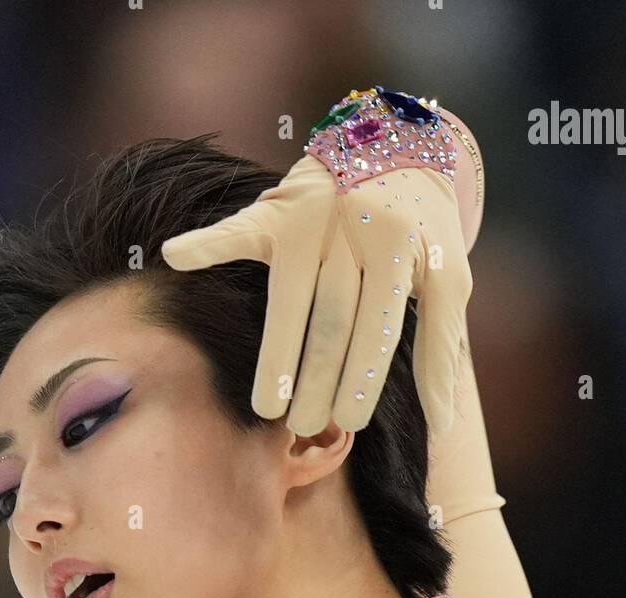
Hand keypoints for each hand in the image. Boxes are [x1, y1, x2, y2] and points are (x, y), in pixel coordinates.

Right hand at [161, 132, 478, 438]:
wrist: (397, 143)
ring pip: (289, 296)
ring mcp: (312, 215)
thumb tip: (443, 421)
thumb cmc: (423, 230)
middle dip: (318, 377)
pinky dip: (207, 241)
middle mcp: (355, 226)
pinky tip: (176, 256)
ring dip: (276, 354)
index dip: (364, 375)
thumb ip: (441, 345)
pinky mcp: (278, 206)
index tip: (349, 422)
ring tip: (266, 407)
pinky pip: (239, 227)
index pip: (378, 324)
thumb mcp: (449, 278)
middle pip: (331, 318)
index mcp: (400, 247)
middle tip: (304, 427)